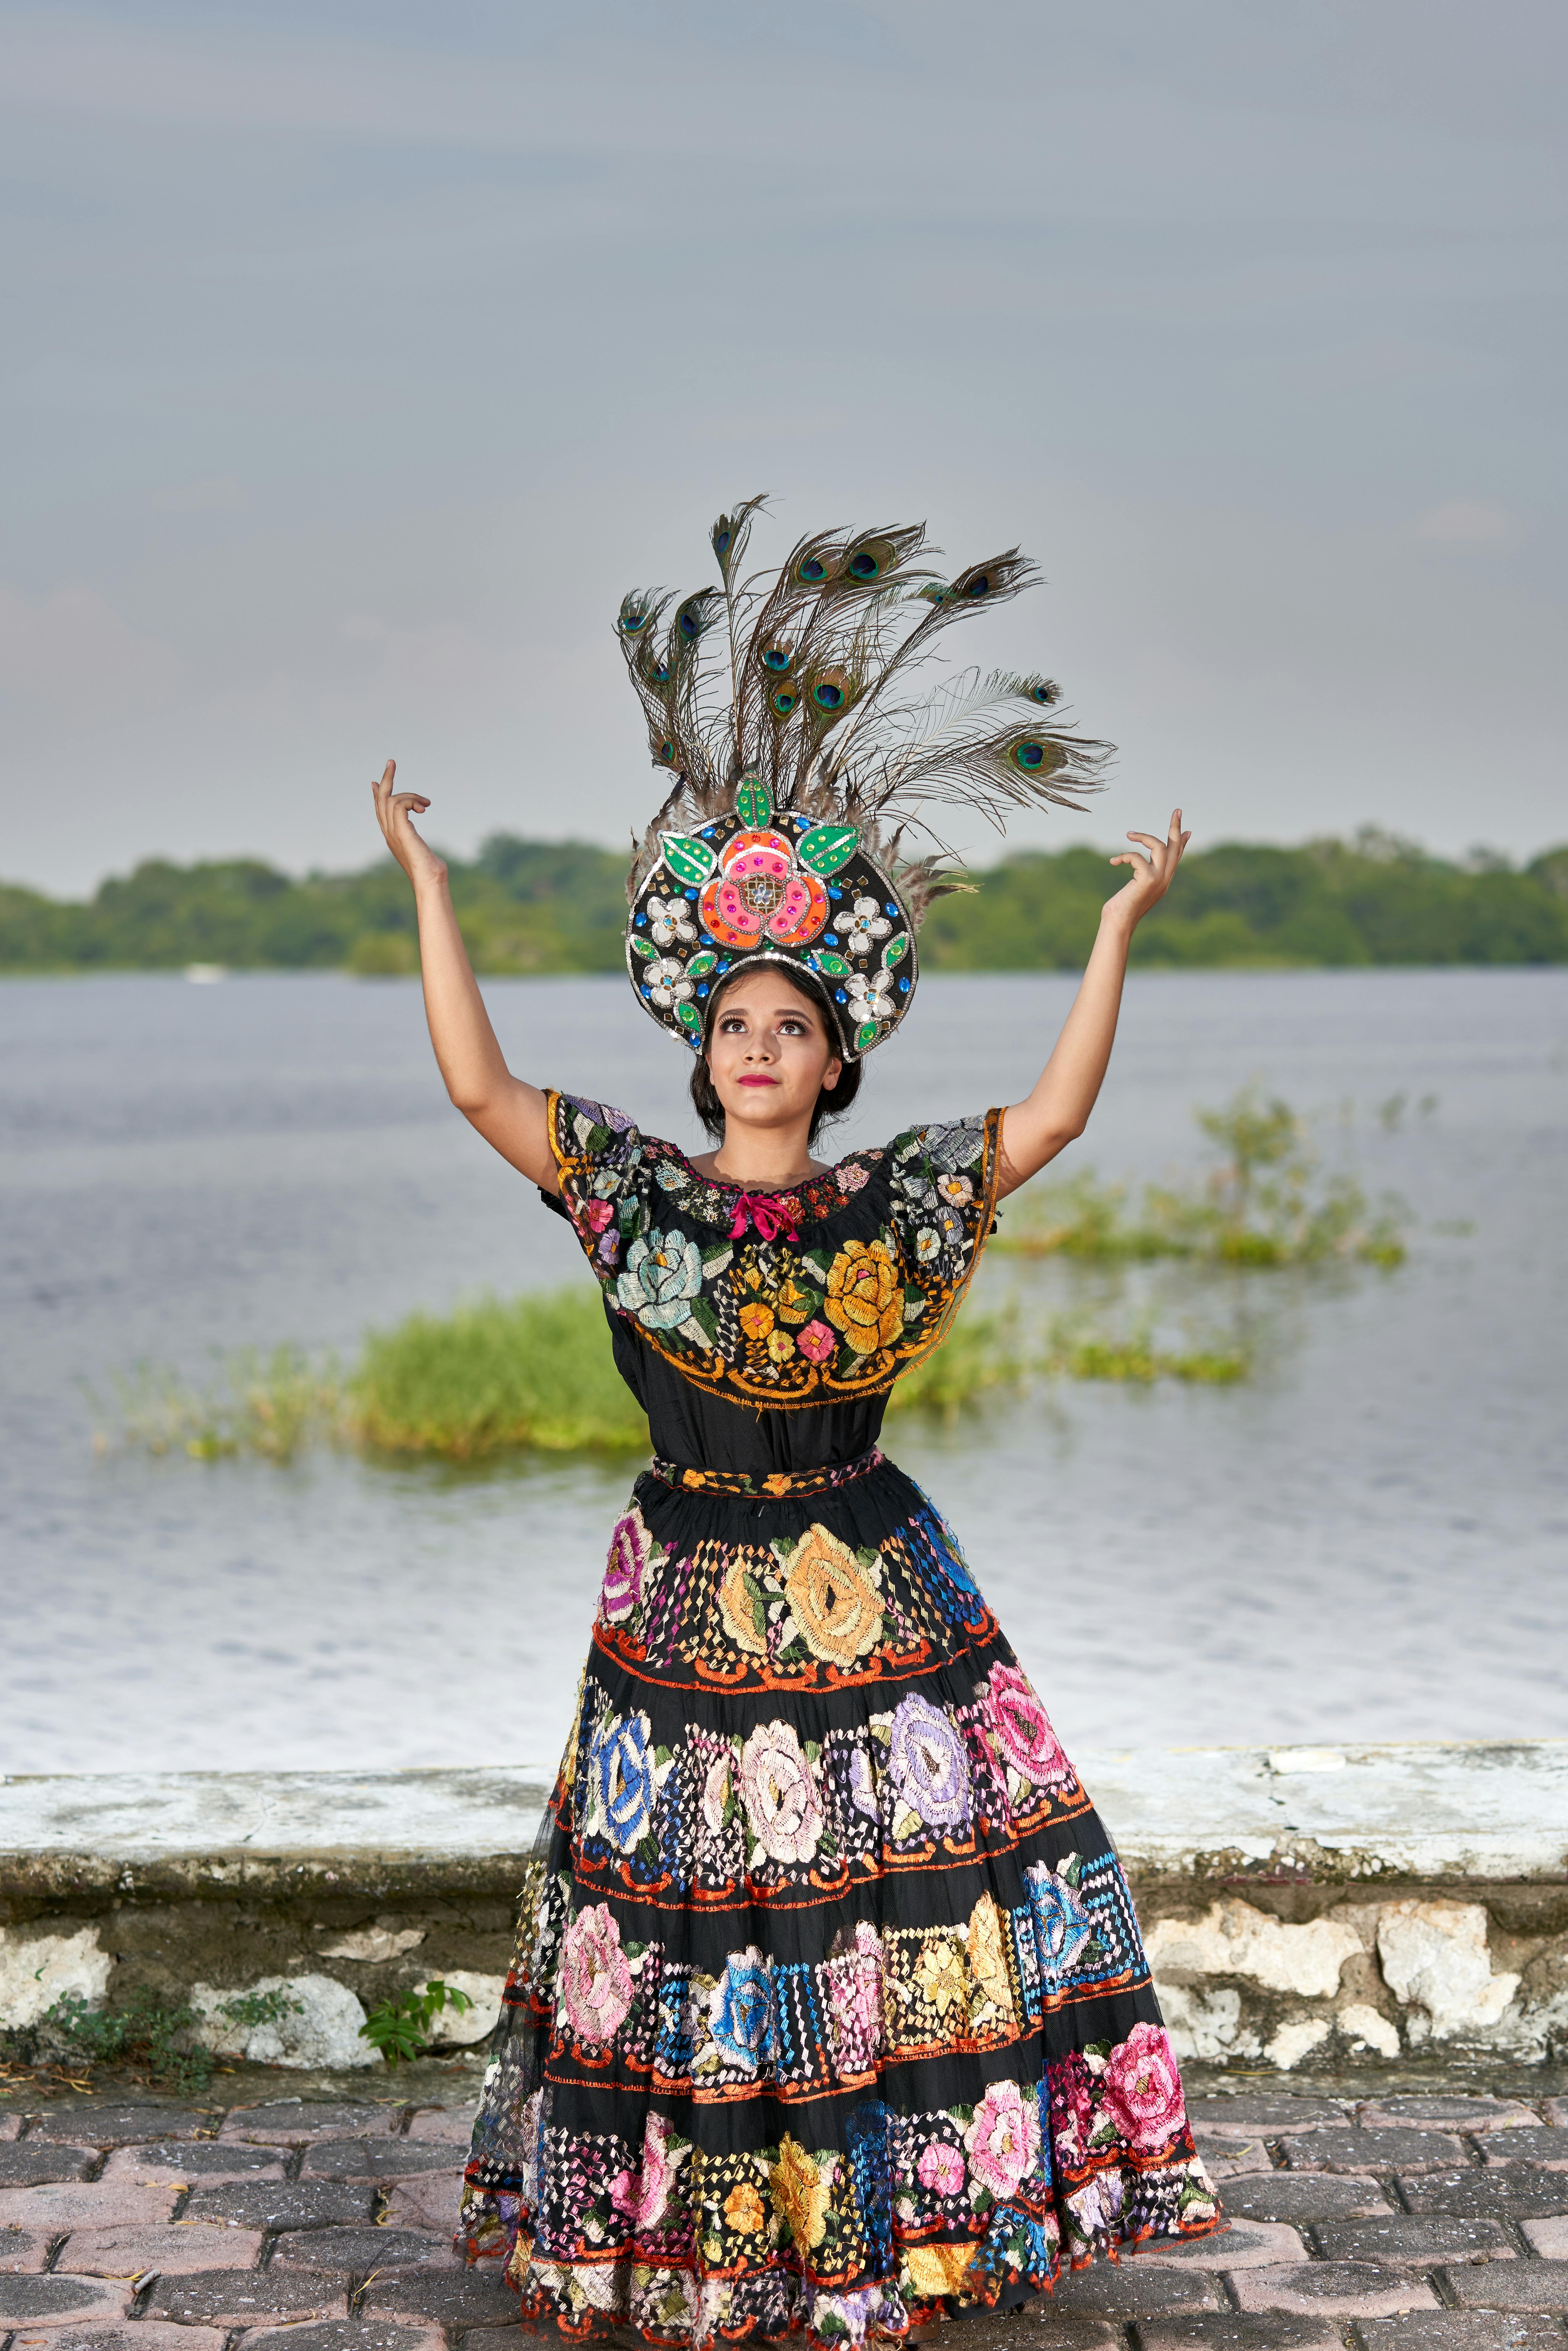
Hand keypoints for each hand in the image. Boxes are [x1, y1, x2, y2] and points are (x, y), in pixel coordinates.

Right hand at [370, 759, 447, 891]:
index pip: (380, 810)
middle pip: (381, 800)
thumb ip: (416, 838)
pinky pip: (399, 805)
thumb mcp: (421, 848)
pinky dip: (411, 800)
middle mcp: (388, 833)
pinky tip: (423, 808)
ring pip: (390, 800)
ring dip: (409, 794)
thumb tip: (421, 835)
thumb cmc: (431, 870)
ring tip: (425, 803)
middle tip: (391, 762)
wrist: (430, 881)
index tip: (378, 781)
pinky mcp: (401, 832)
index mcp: (392, 836)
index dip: (378, 795)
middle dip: (386, 779)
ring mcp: (393, 832)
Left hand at [1104, 808, 1189, 929]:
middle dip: (1175, 828)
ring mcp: (1159, 879)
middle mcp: (1165, 879)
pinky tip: (1113, 862)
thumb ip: (1142, 875)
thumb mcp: (1135, 888)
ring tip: (1128, 834)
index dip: (1181, 843)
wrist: (1118, 923)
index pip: (1175, 858)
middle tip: (1177, 810)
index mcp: (1163, 880)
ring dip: (1144, 837)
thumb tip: (1141, 865)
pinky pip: (1137, 857)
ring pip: (1160, 847)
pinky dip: (1124, 856)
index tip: (1186, 831)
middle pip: (1174, 848)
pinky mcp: (1148, 880)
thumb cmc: (1121, 908)